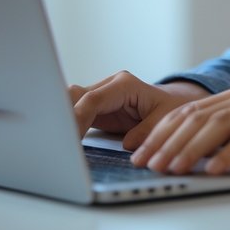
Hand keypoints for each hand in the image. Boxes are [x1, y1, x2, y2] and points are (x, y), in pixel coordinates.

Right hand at [68, 71, 208, 149]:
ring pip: (69, 101)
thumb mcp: (166, 120)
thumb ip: (148, 131)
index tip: (68, 136)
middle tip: (54, 142)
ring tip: (54, 142)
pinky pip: (75, 112)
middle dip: (62, 116)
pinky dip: (67, 124)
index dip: (77, 116)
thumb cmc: (174, 108)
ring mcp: (101, 95)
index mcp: (125, 84)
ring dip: (61, 119)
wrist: (175, 103)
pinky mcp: (96, 108)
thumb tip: (127, 145)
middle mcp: (109, 85)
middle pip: (75, 96)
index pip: (93, 98)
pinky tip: (62, 140)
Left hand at [130, 78, 229, 174]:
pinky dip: (228, 155)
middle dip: (164, 139)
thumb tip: (209, 152)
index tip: (139, 146)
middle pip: (198, 115)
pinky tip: (212, 171)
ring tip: (168, 169)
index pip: (194, 108)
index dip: (161, 127)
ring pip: (217, 125)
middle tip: (142, 161)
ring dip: (188, 149)